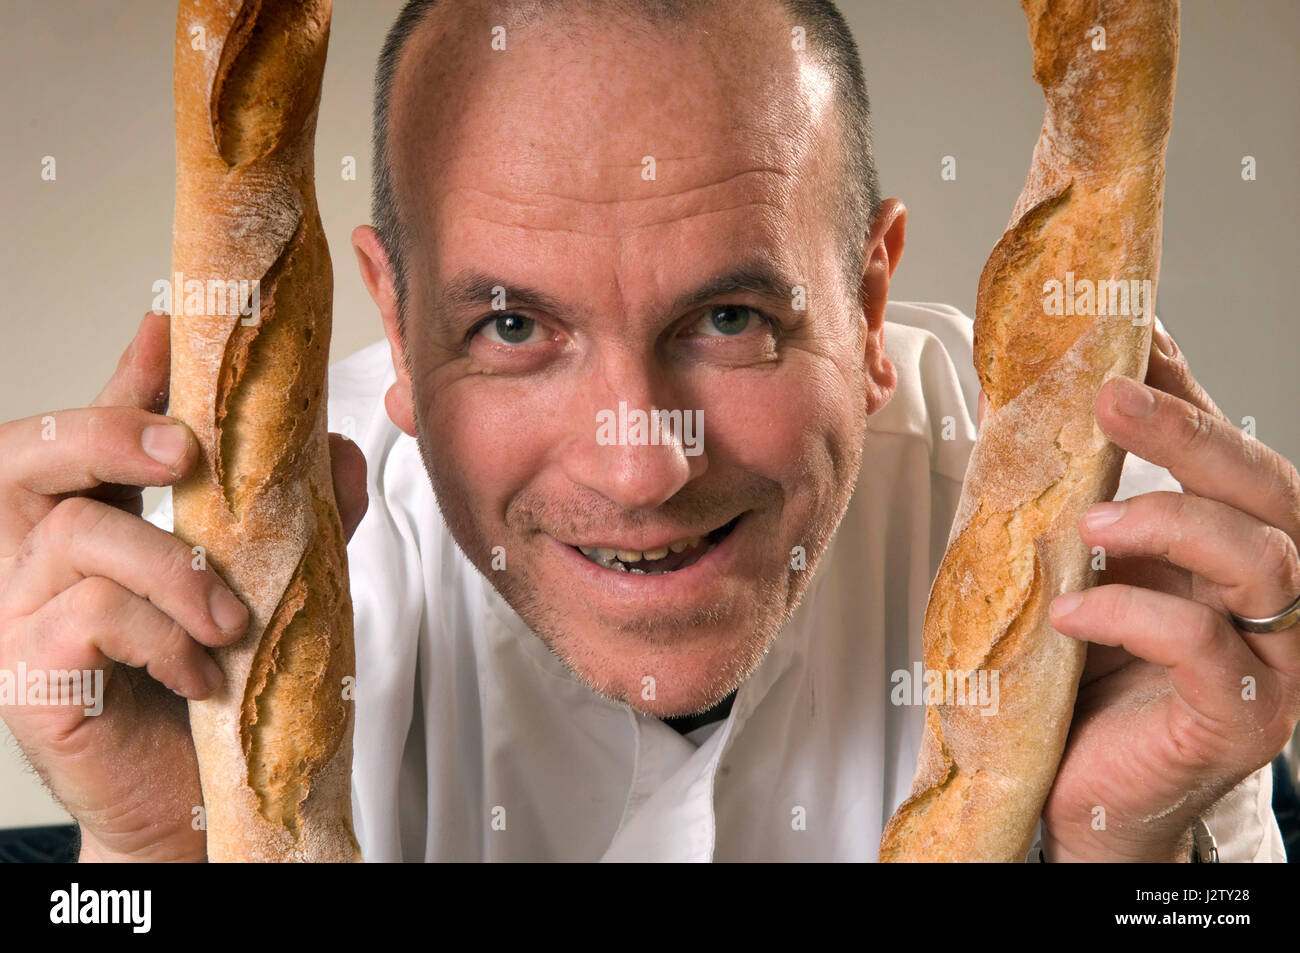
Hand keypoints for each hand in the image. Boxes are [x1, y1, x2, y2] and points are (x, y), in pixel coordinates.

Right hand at [0, 312, 367, 861]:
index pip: (94, 428)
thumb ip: (298, 520)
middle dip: (113, 431)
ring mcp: (18, 613)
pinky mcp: (25, 673)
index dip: (126, 373)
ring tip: (233, 620)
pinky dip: (162, 638)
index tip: (168, 324)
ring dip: (176, 571)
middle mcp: (38, 554)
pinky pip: (87, 621)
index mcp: (94, 519)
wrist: (195, 798)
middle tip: (189, 453)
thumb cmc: (221, 684)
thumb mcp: (272, 587)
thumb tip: (335, 450)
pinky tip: (200, 673)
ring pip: (81, 539)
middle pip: (33, 452)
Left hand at [1034, 327, 1299, 860]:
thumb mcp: (1089, 576)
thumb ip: (1092, 509)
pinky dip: (1137, 615)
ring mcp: (1273, 662)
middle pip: (1270, 495)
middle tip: (1112, 399)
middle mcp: (1271, 601)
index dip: (1190, 397)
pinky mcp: (1243, 717)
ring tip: (1088, 522)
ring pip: (1264, 561)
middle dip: (1192, 435)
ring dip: (1172, 522)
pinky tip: (1072, 614)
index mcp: (1231, 556)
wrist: (1078, 791)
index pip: (1232, 460)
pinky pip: (1210, 649)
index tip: (1135, 342)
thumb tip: (1051, 420)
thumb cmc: (1085, 684)